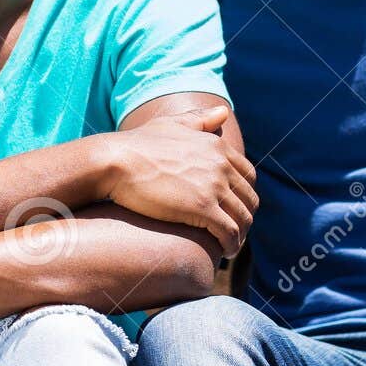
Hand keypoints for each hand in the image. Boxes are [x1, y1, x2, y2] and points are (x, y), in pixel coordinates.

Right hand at [103, 105, 258, 256]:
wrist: (115, 161)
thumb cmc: (137, 144)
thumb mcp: (172, 124)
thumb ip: (200, 119)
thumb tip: (224, 113)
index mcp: (217, 146)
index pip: (248, 175)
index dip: (245, 195)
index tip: (234, 209)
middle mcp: (221, 165)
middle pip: (250, 199)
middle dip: (245, 218)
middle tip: (233, 232)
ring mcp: (213, 187)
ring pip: (244, 218)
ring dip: (240, 236)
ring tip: (229, 246)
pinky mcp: (202, 209)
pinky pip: (230, 232)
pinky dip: (231, 245)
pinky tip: (223, 252)